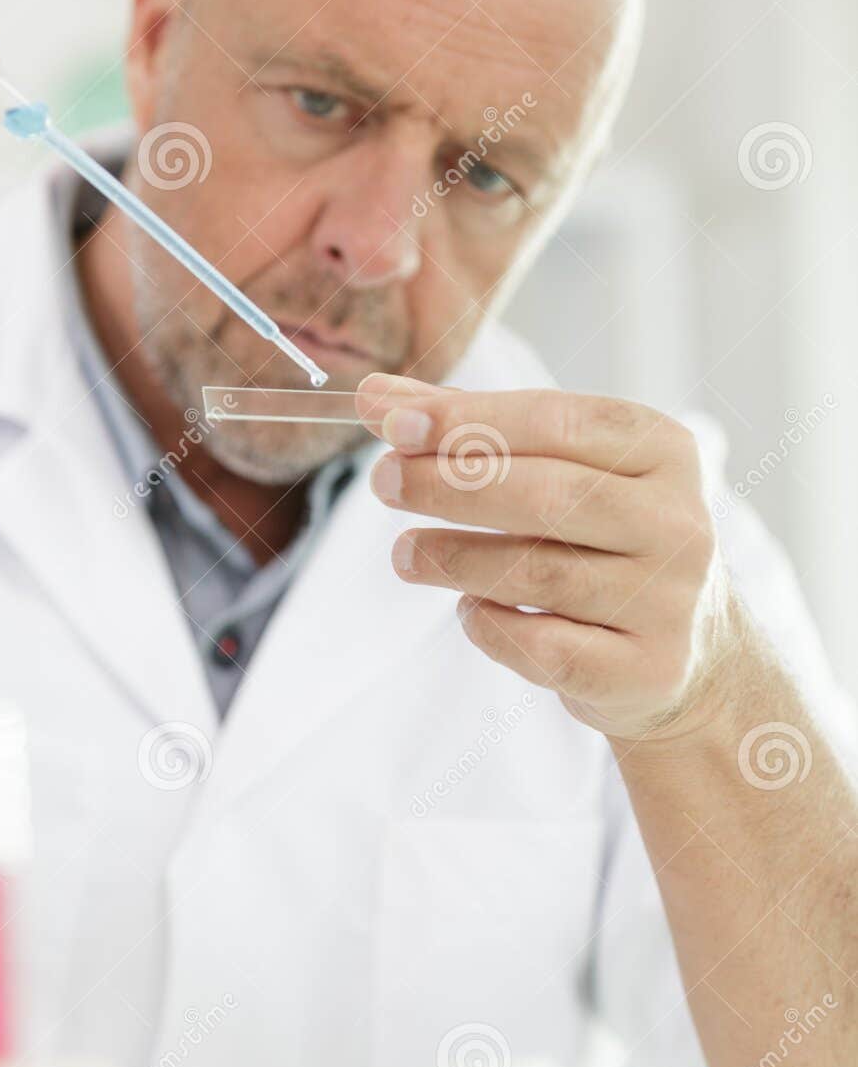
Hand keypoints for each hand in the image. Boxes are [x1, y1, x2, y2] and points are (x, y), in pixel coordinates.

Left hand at [357, 372, 740, 741]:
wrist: (690, 654)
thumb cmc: (605, 543)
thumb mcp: (561, 471)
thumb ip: (472, 429)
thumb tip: (377, 397)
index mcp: (662, 451)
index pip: (555, 421)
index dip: (468, 419)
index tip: (392, 423)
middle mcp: (676, 521)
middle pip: (546, 494)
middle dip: (450, 484)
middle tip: (383, 482)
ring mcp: (667, 600)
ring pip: (540, 572)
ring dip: (455, 559)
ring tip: (404, 554)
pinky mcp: (646, 669)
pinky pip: (546, 645)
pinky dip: (491, 625)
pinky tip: (466, 610)